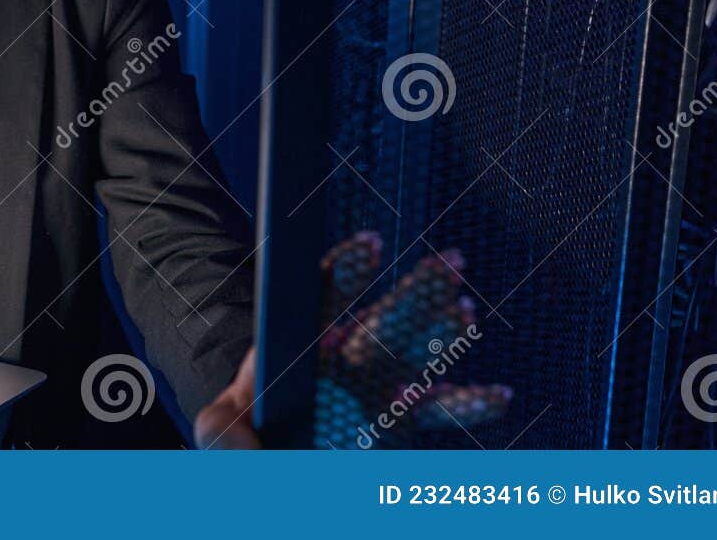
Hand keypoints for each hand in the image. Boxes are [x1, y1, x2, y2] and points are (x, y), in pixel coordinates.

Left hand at [193, 231, 512, 448]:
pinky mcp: (396, 425)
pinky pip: (436, 411)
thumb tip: (220, 427)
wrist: (279, 471)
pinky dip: (467, 404)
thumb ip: (222, 430)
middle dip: (417, 292)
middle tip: (452, 261)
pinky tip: (497, 396)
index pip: (320, 302)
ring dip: (443, 334)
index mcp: (300, 351)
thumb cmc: (251, 441)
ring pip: (416, 356)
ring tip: (468, 314)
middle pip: (383, 321)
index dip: (343, 272)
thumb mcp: (223, 433)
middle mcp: (343, 363)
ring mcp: (374, 392)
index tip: (370, 244)